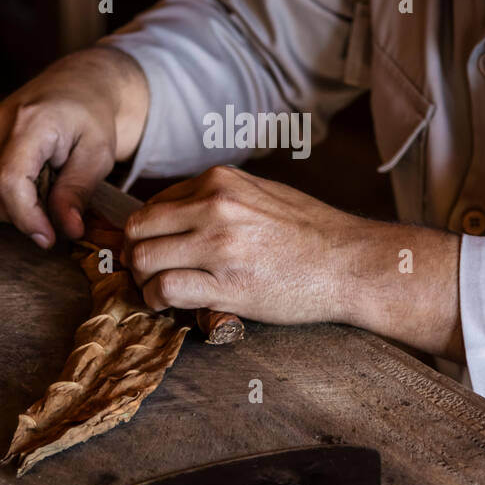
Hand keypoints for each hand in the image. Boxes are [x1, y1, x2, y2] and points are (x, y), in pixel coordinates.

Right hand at [0, 45, 148, 247]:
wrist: (72, 89)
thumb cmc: (89, 119)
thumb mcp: (98, 154)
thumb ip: (79, 192)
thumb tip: (69, 230)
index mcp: (27, 122)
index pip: (9, 181)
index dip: (27, 218)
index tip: (49, 237)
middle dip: (28, 216)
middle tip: (56, 195)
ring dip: (11, 211)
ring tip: (39, 185)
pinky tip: (16, 191)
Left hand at [122, 165, 370, 325]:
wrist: (349, 263)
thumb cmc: (311, 232)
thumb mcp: (262, 193)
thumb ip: (219, 197)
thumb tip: (177, 212)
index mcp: (221, 181)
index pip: (155, 203)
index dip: (148, 230)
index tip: (156, 247)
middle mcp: (215, 207)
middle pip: (138, 228)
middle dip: (135, 252)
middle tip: (147, 269)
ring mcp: (219, 245)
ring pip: (143, 258)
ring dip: (142, 278)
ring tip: (157, 288)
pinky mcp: (226, 284)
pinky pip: (166, 289)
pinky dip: (156, 299)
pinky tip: (168, 303)